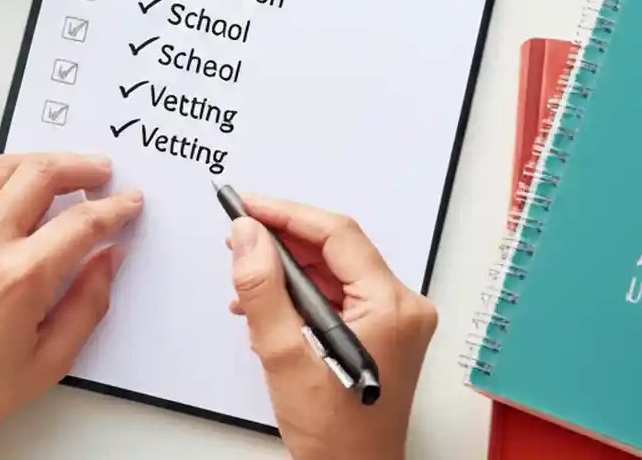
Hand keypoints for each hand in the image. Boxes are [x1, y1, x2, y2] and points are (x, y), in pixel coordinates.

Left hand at [0, 153, 141, 459]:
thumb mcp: (52, 358)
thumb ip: (89, 301)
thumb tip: (109, 257)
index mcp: (22, 279)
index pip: (82, 221)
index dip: (115, 206)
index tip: (128, 201)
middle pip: (41, 175)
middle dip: (80, 166)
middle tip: (100, 172)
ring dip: (37, 162)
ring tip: (59, 170)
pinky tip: (11, 194)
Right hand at [228, 196, 437, 459]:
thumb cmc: (337, 436)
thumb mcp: (285, 358)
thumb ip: (263, 290)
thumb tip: (247, 236)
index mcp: (392, 306)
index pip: (336, 234)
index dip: (286, 213)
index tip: (248, 206)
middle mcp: (403, 306)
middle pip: (336, 248)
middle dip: (282, 240)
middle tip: (239, 233)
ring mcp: (395, 319)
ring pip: (333, 270)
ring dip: (287, 270)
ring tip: (246, 280)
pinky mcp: (382, 330)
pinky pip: (337, 293)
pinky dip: (300, 294)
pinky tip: (268, 307)